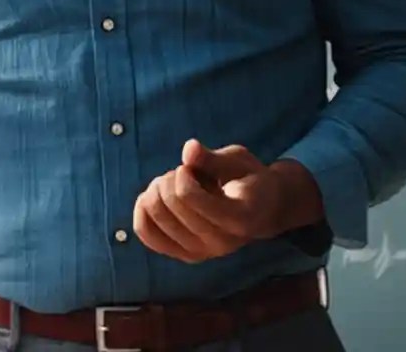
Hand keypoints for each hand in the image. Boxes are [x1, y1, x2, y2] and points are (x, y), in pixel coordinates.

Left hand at [132, 140, 323, 263]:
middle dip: (170, 178)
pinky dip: (143, 208)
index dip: (182, 174)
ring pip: (154, 215)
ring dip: (157, 190)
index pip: (189, 197)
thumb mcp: (239, 161)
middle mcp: (220, 243)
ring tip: (176, 186)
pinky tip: (157, 197)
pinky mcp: (184, 255)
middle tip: (184, 174)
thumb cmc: (249, 180)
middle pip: (170, 202)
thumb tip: (189, 149)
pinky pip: (145, 231)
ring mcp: (201, 254)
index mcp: (239, 218)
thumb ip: (214, 158)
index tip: (190, 168)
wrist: (263, 211)